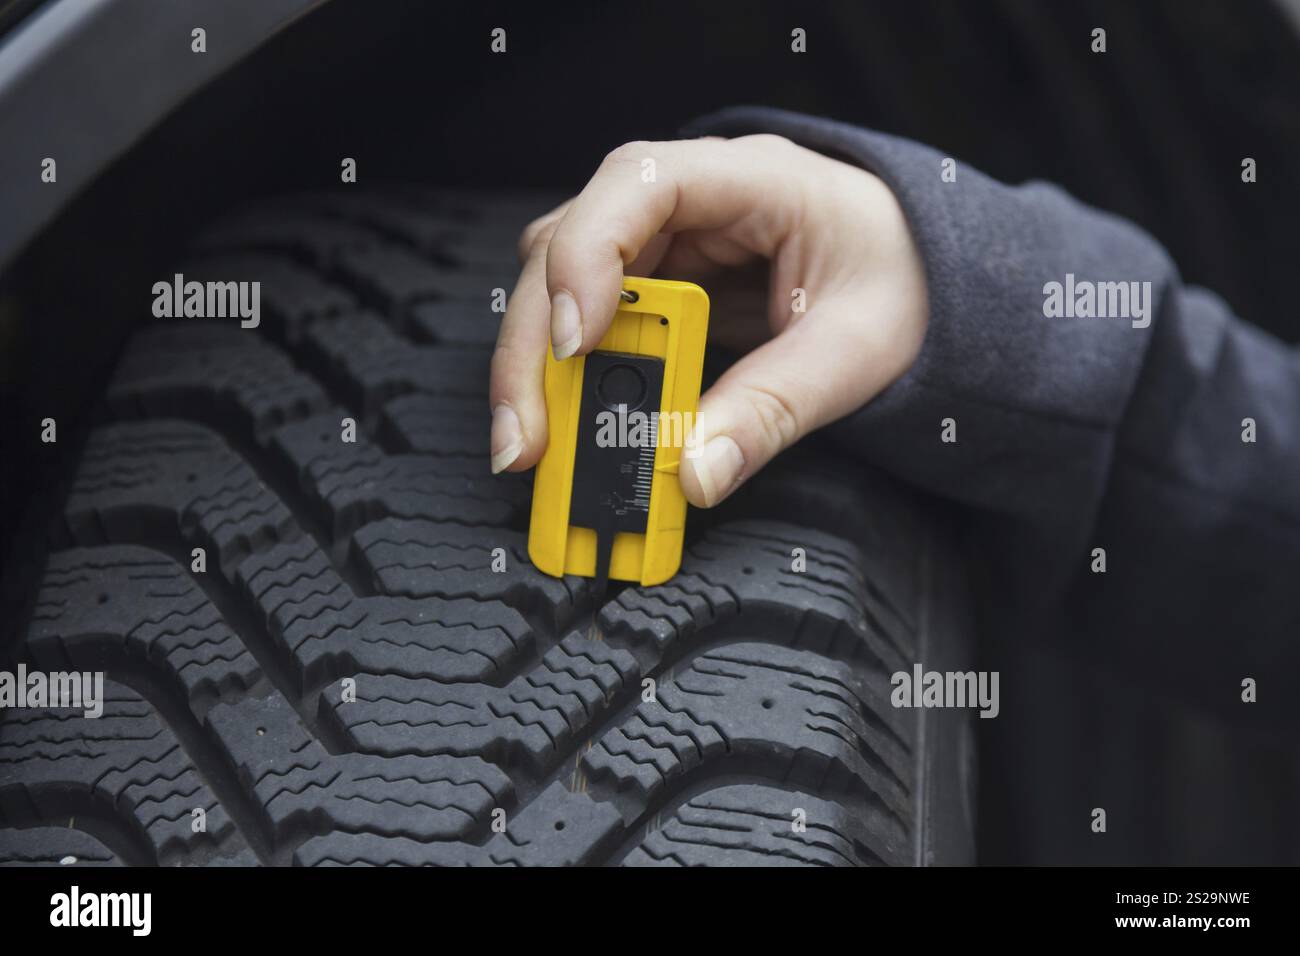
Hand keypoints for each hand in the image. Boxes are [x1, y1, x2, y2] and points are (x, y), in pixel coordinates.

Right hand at [488, 134, 928, 506]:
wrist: (930, 279)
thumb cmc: (904, 286)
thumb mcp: (855, 353)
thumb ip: (774, 409)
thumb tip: (693, 473)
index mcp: (751, 178)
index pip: (639, 183)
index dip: (588, 256)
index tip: (573, 342)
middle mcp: (691, 200)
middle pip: (570, 244)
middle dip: (535, 342)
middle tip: (525, 437)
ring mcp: (667, 242)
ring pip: (561, 285)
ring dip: (538, 367)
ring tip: (534, 448)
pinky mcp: (658, 288)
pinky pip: (592, 325)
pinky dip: (570, 380)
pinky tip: (566, 429)